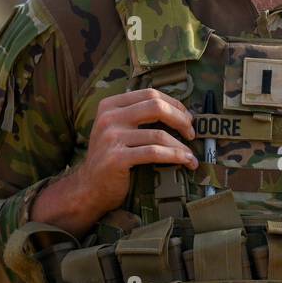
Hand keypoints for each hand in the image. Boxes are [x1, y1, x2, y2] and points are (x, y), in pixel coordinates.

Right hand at [32, 88, 196, 235]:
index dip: (174, 104)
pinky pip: (154, 153)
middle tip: (192, 133)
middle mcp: (109, 118)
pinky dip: (175, 156)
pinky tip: (186, 161)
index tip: (187, 117)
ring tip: (191, 155)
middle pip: (156, 107)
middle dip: (181, 120)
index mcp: (110, 105)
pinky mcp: (116, 158)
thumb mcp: (119, 128)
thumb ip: (139, 115)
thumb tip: (181, 110)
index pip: (150, 94)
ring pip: (158, 134)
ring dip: (181, 145)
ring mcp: (110, 138)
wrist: (89, 187)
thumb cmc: (112, 157)